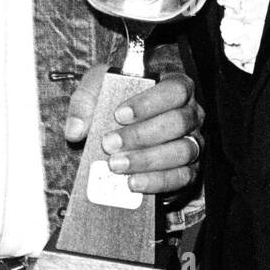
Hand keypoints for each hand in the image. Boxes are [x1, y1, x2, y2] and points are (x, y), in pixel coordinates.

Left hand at [65, 65, 203, 195]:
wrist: (128, 133)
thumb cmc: (119, 103)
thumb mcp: (100, 89)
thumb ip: (85, 101)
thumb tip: (76, 129)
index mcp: (177, 86)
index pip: (175, 89)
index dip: (149, 102)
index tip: (119, 114)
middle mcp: (191, 113)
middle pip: (177, 122)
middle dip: (141, 135)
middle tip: (109, 144)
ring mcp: (194, 142)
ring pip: (181, 151)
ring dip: (147, 160)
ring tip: (116, 165)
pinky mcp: (189, 170)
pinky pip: (180, 178)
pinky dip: (156, 182)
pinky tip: (132, 183)